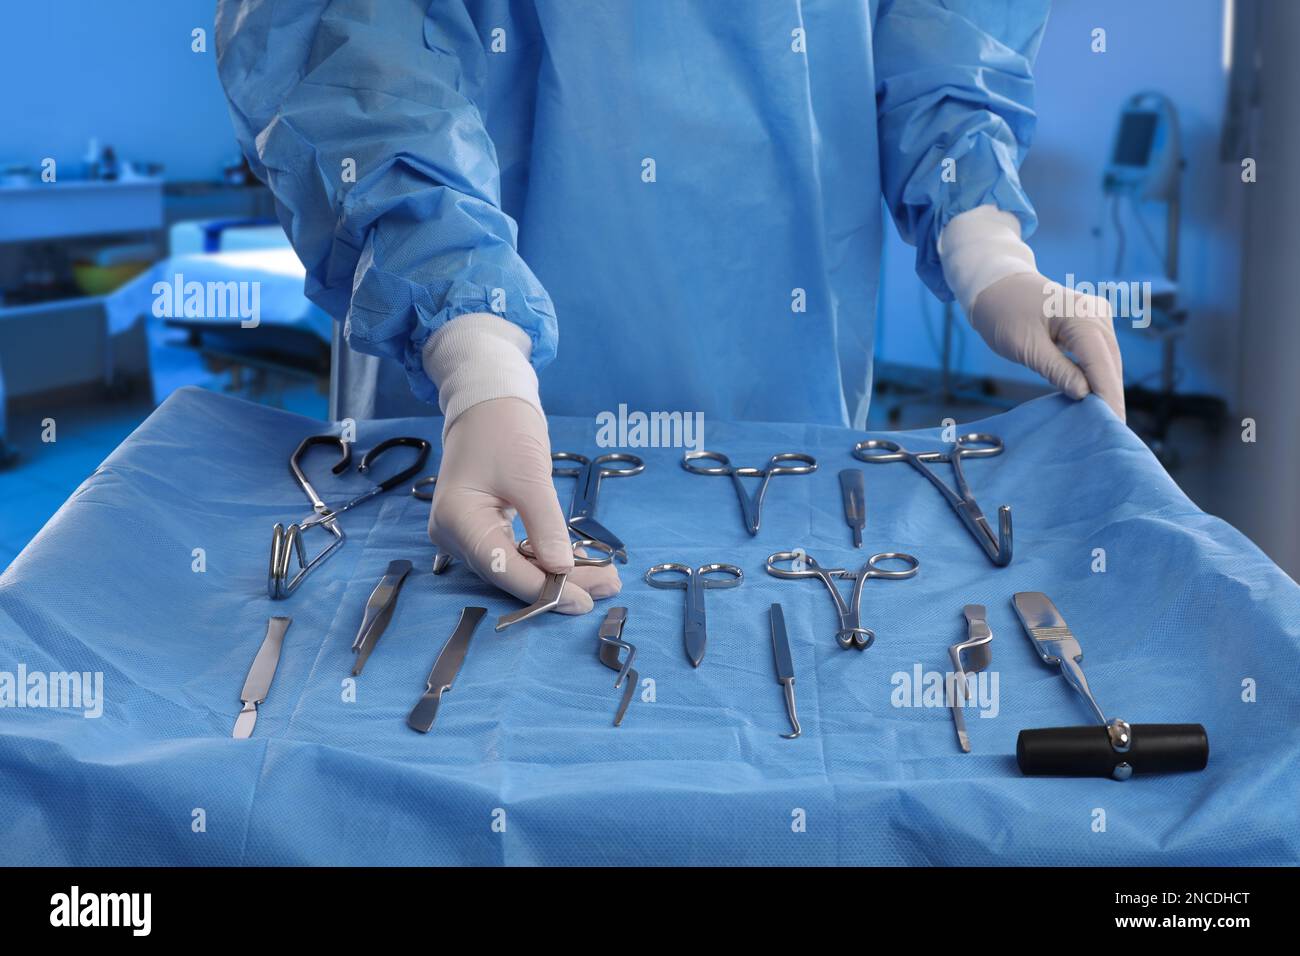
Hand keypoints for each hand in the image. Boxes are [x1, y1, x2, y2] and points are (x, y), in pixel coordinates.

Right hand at [428, 397, 621, 612]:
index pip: (501, 568)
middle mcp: (455, 535)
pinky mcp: (483, 531)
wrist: (487, 404)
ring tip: (603, 577)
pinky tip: (578, 563)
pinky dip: (546, 558)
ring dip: (558, 574)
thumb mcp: (530, 475)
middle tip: (608, 586)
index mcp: (457, 520)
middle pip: (509, 573)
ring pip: (516, 567)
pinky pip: (516, 554)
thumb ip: (546, 525)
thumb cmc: (502, 429)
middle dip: (559, 583)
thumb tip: (563, 570)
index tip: (582, 601)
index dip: (542, 589)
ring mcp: (467, 534)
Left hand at [970, 272, 1125, 420]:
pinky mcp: (1092, 323)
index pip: (1101, 362)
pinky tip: (1094, 400)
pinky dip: (1097, 376)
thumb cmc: (1004, 313)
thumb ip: (1056, 370)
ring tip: (1105, 422)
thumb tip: (1085, 394)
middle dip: (1111, 397)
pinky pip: (1099, 354)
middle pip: (1110, 363)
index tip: (1114, 424)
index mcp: (1081, 315)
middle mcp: (1096, 313)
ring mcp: (1097, 316)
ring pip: (1108, 360)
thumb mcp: (1025, 346)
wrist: (996, 286)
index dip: (1108, 395)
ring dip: (1106, 389)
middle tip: (1112, 432)